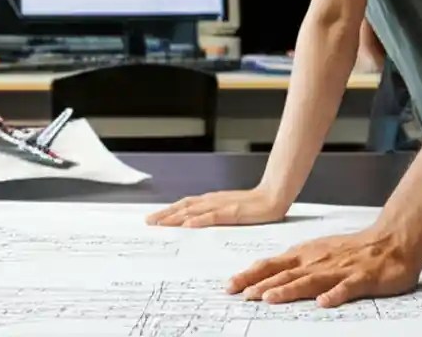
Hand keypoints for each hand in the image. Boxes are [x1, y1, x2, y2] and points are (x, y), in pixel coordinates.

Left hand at [145, 188, 287, 227]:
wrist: (273, 196)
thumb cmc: (253, 204)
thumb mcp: (228, 209)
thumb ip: (213, 214)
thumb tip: (196, 223)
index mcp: (210, 200)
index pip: (184, 205)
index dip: (168, 211)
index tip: (154, 219)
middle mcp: (211, 201)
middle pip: (183, 207)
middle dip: (165, 215)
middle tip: (149, 222)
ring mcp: (220, 205)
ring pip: (193, 211)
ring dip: (175, 218)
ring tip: (160, 224)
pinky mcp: (231, 212)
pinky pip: (212, 217)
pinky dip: (198, 221)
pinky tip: (188, 225)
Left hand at [226, 227, 421, 306]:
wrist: (390, 240)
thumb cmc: (351, 249)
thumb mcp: (316, 252)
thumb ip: (293, 264)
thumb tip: (266, 274)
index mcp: (304, 255)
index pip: (271, 265)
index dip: (250, 275)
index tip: (230, 286)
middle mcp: (316, 262)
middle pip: (285, 274)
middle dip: (261, 284)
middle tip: (242, 295)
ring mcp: (338, 270)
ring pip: (309, 281)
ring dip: (289, 289)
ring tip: (270, 298)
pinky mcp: (362, 279)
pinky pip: (347, 288)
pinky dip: (334, 295)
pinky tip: (323, 303)